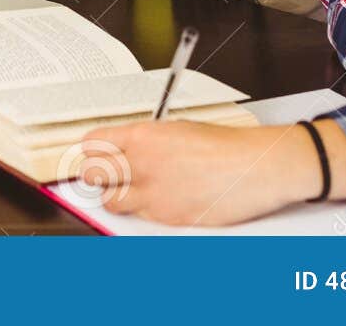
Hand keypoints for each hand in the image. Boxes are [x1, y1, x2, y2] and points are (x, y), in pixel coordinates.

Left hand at [75, 121, 342, 226]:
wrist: (254, 167)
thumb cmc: (224, 146)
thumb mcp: (177, 128)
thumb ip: (146, 140)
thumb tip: (127, 148)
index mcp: (143, 136)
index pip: (93, 143)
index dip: (93, 150)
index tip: (95, 153)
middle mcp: (142, 164)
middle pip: (92, 174)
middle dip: (97, 175)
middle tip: (106, 175)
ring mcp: (152, 194)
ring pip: (108, 202)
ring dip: (116, 197)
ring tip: (130, 191)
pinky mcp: (166, 217)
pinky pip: (139, 217)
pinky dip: (143, 211)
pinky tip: (158, 200)